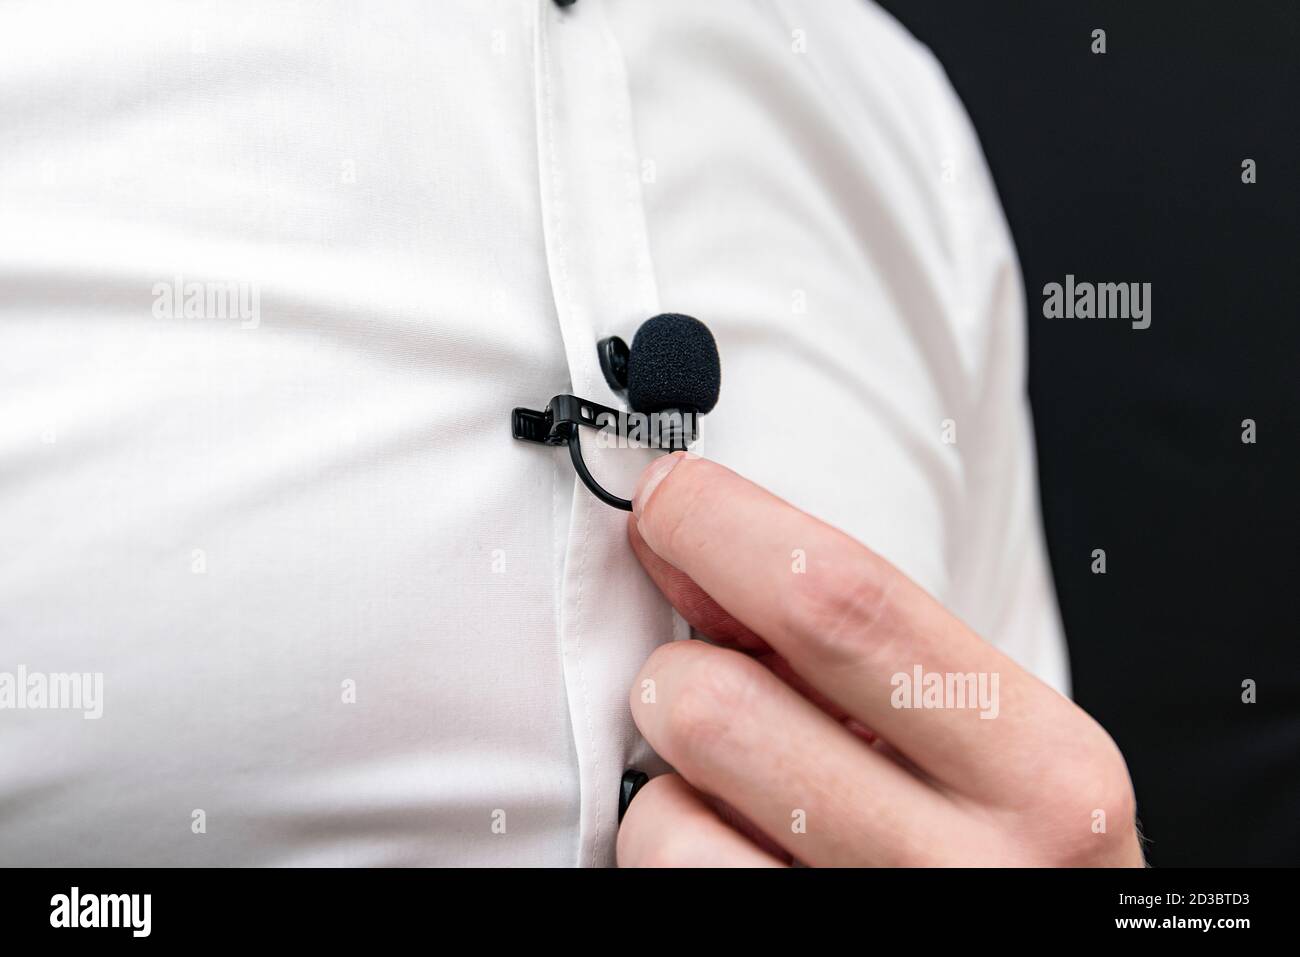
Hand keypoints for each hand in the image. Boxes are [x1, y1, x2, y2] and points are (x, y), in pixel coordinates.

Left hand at [617, 452, 1143, 866]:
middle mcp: (969, 868)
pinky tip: (730, 847)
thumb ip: (863, 650)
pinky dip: (670, 845)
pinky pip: (666, 876)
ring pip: (667, 811)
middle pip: (723, 704)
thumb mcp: (991, 742)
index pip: (842, 603)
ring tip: (734, 790)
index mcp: (1041, 767)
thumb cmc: (1013, 856)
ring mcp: (870, 927)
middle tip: (698, 680)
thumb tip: (694, 547)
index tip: (671, 499)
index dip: (724, 528)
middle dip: (676, 667)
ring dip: (671, 779)